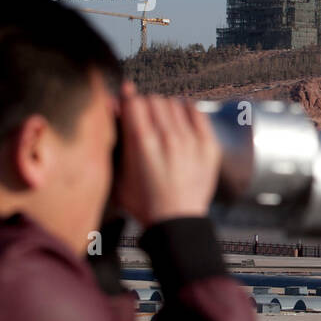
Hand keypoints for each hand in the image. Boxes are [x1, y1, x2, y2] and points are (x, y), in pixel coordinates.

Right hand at [114, 82, 220, 227]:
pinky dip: (187, 111)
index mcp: (142, 143)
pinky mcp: (209, 145)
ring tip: (163, 123)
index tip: (128, 100)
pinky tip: (181, 120)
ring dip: (165, 109)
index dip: (129, 100)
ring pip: (174, 103)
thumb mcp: (119, 173)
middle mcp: (167, 137)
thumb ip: (116, 138)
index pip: (134, 102)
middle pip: (154, 100)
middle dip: (145, 106)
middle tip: (145, 119)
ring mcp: (191, 140)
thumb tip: (112, 105)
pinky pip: (197, 112)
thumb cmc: (143, 201)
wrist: (177, 221)